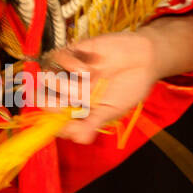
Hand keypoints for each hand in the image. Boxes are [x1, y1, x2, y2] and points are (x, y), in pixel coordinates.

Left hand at [43, 31, 159, 143]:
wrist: (146, 58)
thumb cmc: (131, 87)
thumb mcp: (113, 110)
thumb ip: (93, 123)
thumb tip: (78, 140)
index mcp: (79, 107)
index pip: (56, 118)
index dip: (52, 122)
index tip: (57, 124)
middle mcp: (71, 90)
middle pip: (46, 98)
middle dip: (48, 103)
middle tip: (60, 102)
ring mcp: (71, 72)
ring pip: (48, 78)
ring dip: (60, 82)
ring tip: (83, 79)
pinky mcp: (74, 52)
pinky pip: (57, 57)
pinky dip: (68, 63)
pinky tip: (86, 67)